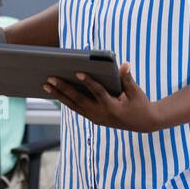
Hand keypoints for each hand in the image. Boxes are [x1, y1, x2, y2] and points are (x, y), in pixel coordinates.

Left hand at [44, 63, 161, 132]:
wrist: (144, 124)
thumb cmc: (140, 104)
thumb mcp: (136, 92)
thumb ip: (127, 79)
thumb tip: (124, 64)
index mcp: (113, 107)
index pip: (98, 92)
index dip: (88, 82)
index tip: (77, 72)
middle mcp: (101, 115)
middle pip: (79, 100)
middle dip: (63, 89)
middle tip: (49, 78)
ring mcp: (96, 118)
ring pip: (74, 106)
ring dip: (59, 95)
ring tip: (46, 85)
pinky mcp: (93, 119)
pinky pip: (76, 108)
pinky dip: (66, 100)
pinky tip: (56, 92)